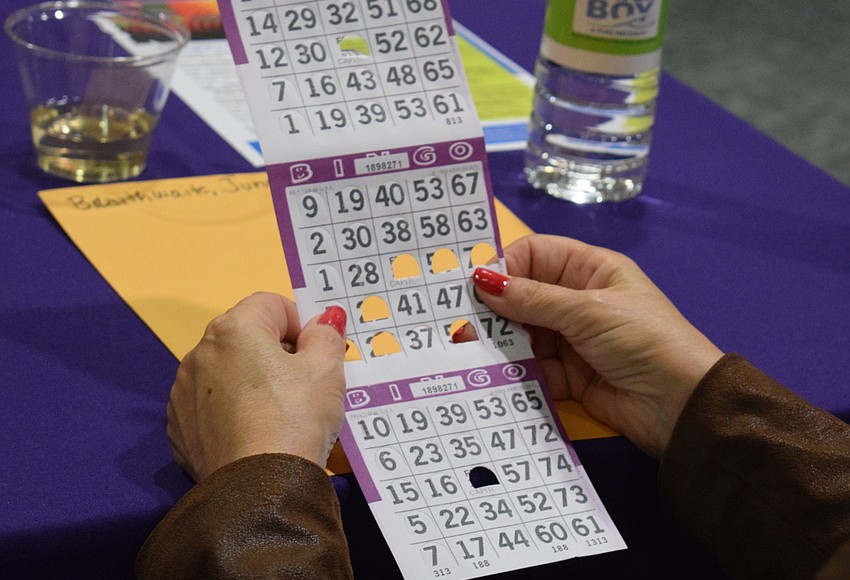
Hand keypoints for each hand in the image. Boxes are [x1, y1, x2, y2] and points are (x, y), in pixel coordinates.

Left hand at [167, 292, 347, 481]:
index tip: (316, 354)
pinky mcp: (180, 427)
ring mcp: (184, 392)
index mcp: (234, 329)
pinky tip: (254, 433)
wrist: (260, 490)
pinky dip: (231, 412)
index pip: (272, 304)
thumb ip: (326, 335)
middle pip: (246, 337)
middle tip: (304, 384)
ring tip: (279, 414)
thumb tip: (326, 319)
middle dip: (276, 353)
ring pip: (226, 372)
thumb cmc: (295, 420)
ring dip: (252, 381)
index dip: (300, 325)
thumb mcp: (326, 371)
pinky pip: (210, 406)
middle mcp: (200, 353)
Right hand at [472, 235, 722, 457]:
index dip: (505, 267)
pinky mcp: (568, 376)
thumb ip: (532, 299)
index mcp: (590, 270)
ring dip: (501, 342)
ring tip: (473, 350)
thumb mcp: (587, 311)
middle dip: (496, 310)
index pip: (535, 255)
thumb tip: (481, 280)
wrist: (682, 406)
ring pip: (523, 333)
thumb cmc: (643, 340)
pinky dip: (515, 371)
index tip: (476, 287)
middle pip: (523, 296)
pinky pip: (532, 368)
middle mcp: (577, 300)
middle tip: (465, 325)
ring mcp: (572, 339)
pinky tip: (494, 374)